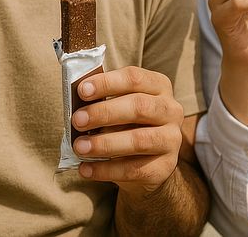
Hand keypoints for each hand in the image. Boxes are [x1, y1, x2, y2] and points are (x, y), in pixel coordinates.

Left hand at [71, 67, 183, 197]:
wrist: (147, 161)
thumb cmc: (125, 123)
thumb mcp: (117, 105)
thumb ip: (101, 100)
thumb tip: (76, 102)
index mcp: (158, 86)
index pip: (134, 78)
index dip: (107, 83)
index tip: (82, 91)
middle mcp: (170, 110)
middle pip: (139, 107)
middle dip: (104, 113)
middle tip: (77, 120)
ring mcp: (172, 139)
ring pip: (139, 140)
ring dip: (104, 144)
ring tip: (79, 147)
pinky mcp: (166, 167)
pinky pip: (135, 169)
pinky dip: (106, 170)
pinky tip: (86, 169)